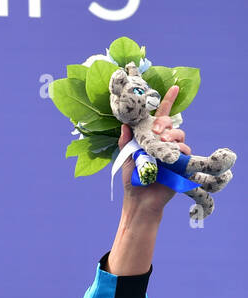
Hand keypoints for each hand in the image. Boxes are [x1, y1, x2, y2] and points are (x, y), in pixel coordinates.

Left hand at [118, 85, 185, 212]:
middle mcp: (164, 143)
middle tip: (157, 131)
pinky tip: (171, 153)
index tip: (174, 87)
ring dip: (172, 136)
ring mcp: (173, 152)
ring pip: (179, 135)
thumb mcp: (126, 158)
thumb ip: (125, 141)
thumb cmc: (132, 180)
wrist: (140, 200)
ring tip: (163, 142)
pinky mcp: (182, 162)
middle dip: (164, 124)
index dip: (167, 102)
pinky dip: (178, 150)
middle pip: (170, 124)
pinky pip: (184, 150)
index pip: (160, 117)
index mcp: (150, 138)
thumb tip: (124, 124)